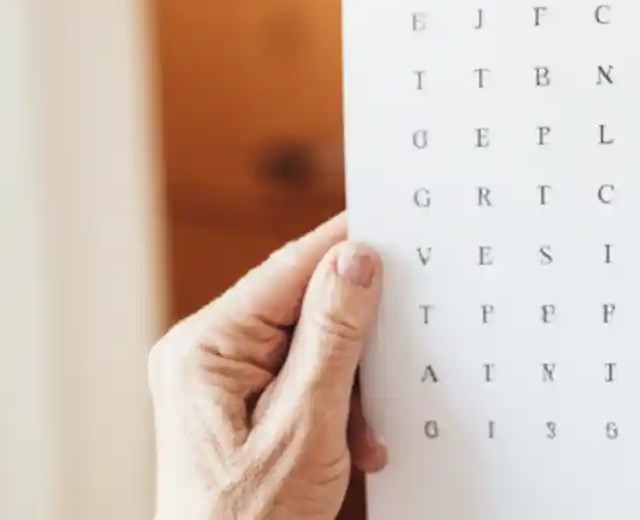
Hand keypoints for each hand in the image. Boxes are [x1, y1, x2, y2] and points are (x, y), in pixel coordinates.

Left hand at [149, 215, 387, 519]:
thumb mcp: (305, 425)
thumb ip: (333, 337)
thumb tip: (356, 260)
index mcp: (205, 348)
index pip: (288, 269)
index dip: (345, 246)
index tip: (398, 226)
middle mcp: (206, 355)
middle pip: (303, 305)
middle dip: (357, 335)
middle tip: (403, 343)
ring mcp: (221, 382)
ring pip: (313, 345)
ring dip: (353, 382)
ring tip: (366, 429)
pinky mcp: (242, 408)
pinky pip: (305, 379)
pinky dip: (341, 406)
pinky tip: (357, 443)